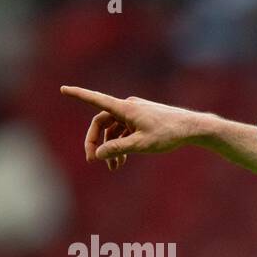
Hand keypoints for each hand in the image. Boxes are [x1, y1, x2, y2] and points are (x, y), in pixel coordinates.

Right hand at [60, 85, 207, 171]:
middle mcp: (128, 106)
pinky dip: (121, 143)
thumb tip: (97, 154)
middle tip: (92, 160)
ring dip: (110, 147)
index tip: (63, 89)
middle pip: (102, 122)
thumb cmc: (169, 134)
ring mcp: (136, 112)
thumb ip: (118, 149)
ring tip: (113, 168)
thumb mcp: (141, 145)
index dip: (79, 95)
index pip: (96, 99)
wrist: (193, 128)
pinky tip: (122, 161)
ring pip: (114, 129)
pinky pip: (125, 130)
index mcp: (125, 108)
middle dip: (95, 141)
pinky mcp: (143, 119)